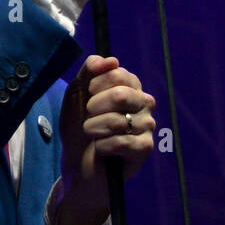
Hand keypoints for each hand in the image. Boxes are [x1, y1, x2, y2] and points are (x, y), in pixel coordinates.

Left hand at [55, 55, 155, 224]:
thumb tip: (109, 59)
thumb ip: (89, 71)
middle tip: (87, 117)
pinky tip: (100, 149)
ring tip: (90, 134)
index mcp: (129, 85)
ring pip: (119, 120)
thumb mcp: (77, 95)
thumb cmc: (78, 127)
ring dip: (94, 129)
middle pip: (120, 95)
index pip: (117, 73)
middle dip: (94, 108)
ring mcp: (147, 125)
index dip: (95, 85)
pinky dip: (103, 146)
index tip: (86, 96)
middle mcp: (143, 102)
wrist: (78, 165)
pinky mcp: (145, 148)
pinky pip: (122, 142)